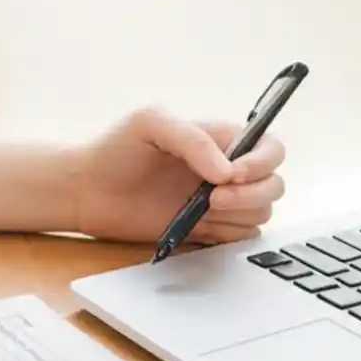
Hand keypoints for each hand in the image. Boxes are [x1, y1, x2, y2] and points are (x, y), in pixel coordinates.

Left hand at [73, 107, 285, 243]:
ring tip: (202, 210)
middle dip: (252, 194)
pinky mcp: (207, 230)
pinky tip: (201, 227)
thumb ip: (193, 139)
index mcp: (221, 139)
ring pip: (261, 213)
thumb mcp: (150, 123)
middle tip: (213, 198)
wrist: (87, 191)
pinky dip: (230, 235)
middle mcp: (227, 170)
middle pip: (273, 184)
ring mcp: (219, 202)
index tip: (232, 173)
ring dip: (241, 213)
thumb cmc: (115, 148)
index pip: (269, 148)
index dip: (261, 162)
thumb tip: (226, 172)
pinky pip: (240, 237)